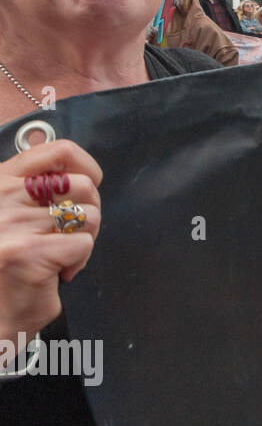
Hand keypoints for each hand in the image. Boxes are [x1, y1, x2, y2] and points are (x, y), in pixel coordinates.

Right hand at [0, 141, 103, 344]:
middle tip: (68, 236)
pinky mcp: (27, 253)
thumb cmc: (7, 263)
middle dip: (89, 213)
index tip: (89, 187)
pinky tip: (55, 274)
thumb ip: (35, 184)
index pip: (58, 151)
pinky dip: (79, 262)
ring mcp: (11, 225)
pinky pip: (83, 244)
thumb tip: (74, 162)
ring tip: (58, 256)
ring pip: (89, 216)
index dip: (88, 167)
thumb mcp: (13, 212)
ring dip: (84, 239)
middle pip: (83, 186)